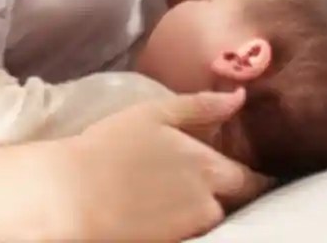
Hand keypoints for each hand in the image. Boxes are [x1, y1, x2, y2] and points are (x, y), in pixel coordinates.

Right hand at [44, 90, 261, 241]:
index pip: (251, 179)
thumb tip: (240, 97)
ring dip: (205, 206)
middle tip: (211, 182)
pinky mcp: (173, 242)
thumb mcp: (155, 113)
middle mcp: (208, 202)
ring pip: (211, 217)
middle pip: (235, 202)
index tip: (250, 171)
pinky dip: (184, 220)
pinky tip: (163, 208)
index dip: (253, 175)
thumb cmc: (110, 146)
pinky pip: (191, 232)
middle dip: (230, 192)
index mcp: (209, 167)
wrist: (72, 194)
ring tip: (178, 193)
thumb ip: (202, 106)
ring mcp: (190, 228)